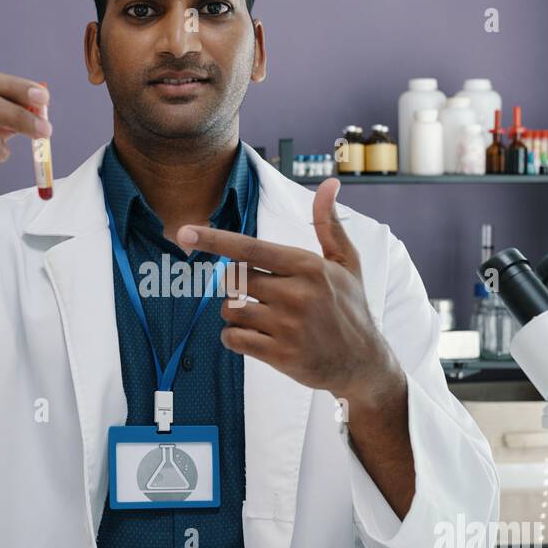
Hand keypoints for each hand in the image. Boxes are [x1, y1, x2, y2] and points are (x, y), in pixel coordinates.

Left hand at [175, 177, 401, 404]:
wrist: (363, 363)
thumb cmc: (350, 308)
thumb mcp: (346, 263)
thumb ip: (328, 224)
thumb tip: (329, 184)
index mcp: (307, 266)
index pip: (249, 249)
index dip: (214, 240)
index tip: (185, 233)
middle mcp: (296, 294)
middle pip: (232, 279)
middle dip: (234, 285)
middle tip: (256, 294)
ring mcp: (287, 326)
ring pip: (229, 310)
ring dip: (234, 312)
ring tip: (259, 317)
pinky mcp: (279, 354)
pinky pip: (233, 338)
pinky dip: (234, 337)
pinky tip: (254, 337)